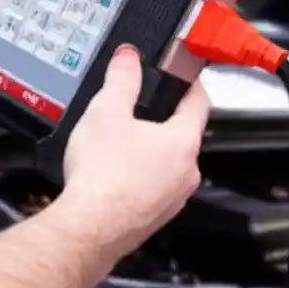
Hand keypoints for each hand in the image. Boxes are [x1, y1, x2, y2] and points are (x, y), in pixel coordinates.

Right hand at [58, 46, 209, 257]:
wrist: (89, 229)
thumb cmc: (102, 176)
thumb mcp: (107, 111)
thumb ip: (122, 79)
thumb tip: (129, 58)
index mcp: (183, 142)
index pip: (199, 102)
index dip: (191, 84)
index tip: (184, 75)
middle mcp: (186, 173)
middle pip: (182, 135)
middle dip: (162, 119)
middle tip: (137, 108)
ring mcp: (172, 199)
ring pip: (168, 164)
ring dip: (149, 151)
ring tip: (117, 144)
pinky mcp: (154, 218)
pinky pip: (153, 189)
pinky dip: (138, 178)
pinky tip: (112, 176)